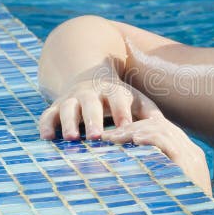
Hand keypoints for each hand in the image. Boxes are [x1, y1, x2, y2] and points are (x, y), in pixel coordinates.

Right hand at [39, 69, 161, 140]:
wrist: (88, 76)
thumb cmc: (118, 98)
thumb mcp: (135, 100)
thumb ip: (150, 114)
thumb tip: (167, 131)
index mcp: (113, 92)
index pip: (118, 100)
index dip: (121, 113)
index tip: (125, 127)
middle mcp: (91, 94)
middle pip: (91, 105)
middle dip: (92, 120)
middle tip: (95, 137)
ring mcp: (71, 99)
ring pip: (68, 108)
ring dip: (68, 122)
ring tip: (71, 138)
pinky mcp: (56, 107)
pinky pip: (48, 115)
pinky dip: (46, 124)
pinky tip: (46, 138)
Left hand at [102, 115, 211, 194]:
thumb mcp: (169, 191)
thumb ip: (158, 177)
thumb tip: (132, 172)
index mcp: (190, 157)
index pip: (165, 131)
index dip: (140, 129)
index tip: (117, 136)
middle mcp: (192, 153)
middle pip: (161, 126)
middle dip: (133, 127)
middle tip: (109, 136)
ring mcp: (192, 157)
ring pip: (161, 129)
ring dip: (134, 131)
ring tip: (114, 138)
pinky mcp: (187, 163)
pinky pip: (166, 141)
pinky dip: (148, 137)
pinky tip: (133, 140)